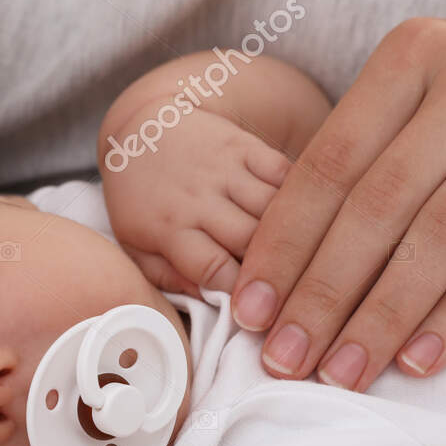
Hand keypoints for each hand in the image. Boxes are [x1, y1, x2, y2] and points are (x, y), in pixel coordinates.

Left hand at [102, 104, 290, 296]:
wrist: (139, 133)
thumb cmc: (141, 201)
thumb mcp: (137, 247)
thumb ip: (169, 279)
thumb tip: (212, 302)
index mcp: (170, 228)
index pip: (213, 269)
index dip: (243, 295)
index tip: (262, 312)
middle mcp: (198, 199)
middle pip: (250, 238)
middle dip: (274, 268)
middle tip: (289, 287)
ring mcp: (224, 170)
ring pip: (273, 206)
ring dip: (293, 233)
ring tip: (304, 256)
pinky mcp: (246, 146)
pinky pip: (284, 171)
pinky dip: (301, 194)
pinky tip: (308, 216)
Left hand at [232, 14, 445, 387]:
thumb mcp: (434, 84)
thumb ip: (371, 149)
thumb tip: (283, 257)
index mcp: (414, 53)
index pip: (329, 161)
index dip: (283, 241)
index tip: (247, 310)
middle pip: (377, 201)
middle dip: (320, 291)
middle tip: (282, 358)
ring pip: (441, 233)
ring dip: (382, 313)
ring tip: (342, 373)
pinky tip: (420, 360)